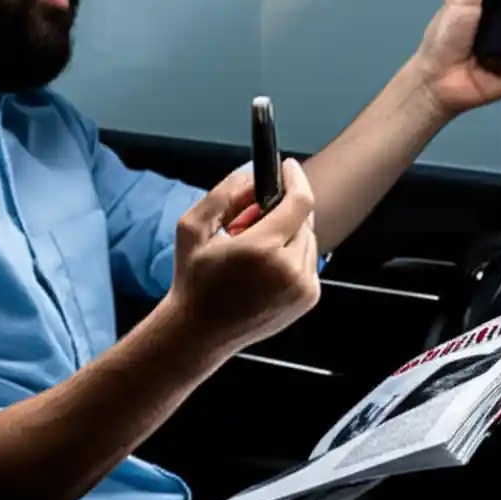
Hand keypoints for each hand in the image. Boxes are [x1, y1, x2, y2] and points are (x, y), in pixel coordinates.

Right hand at [166, 159, 321, 353]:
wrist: (200, 333)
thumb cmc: (193, 279)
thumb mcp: (192, 227)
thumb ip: (224, 193)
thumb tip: (253, 174)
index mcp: (262, 249)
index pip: (300, 201)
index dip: (295, 178)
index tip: (287, 167)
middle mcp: (289, 269)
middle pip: (303, 219)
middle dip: (280, 209)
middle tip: (249, 216)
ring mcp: (302, 287)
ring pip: (308, 239)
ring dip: (286, 232)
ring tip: (251, 244)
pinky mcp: (307, 299)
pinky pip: (308, 261)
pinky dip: (291, 254)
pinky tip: (263, 265)